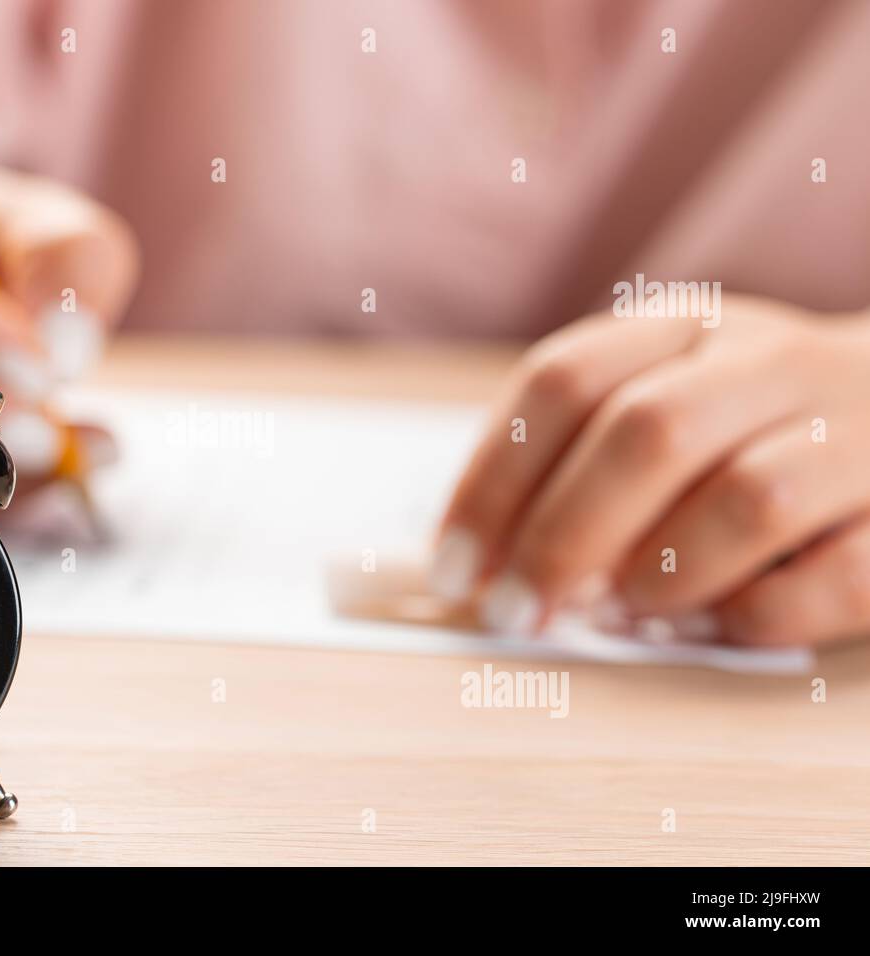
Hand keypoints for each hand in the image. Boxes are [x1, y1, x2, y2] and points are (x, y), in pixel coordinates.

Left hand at [432, 296, 869, 646]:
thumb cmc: (746, 423)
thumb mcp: (656, 397)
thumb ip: (572, 459)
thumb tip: (480, 562)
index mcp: (683, 327)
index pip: (563, 382)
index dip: (492, 483)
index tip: (454, 570)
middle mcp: (770, 362)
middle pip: (645, 435)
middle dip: (560, 540)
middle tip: (514, 615)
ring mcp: (855, 429)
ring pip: (743, 501)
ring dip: (661, 574)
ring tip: (626, 610)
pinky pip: (831, 577)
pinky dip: (756, 616)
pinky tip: (720, 621)